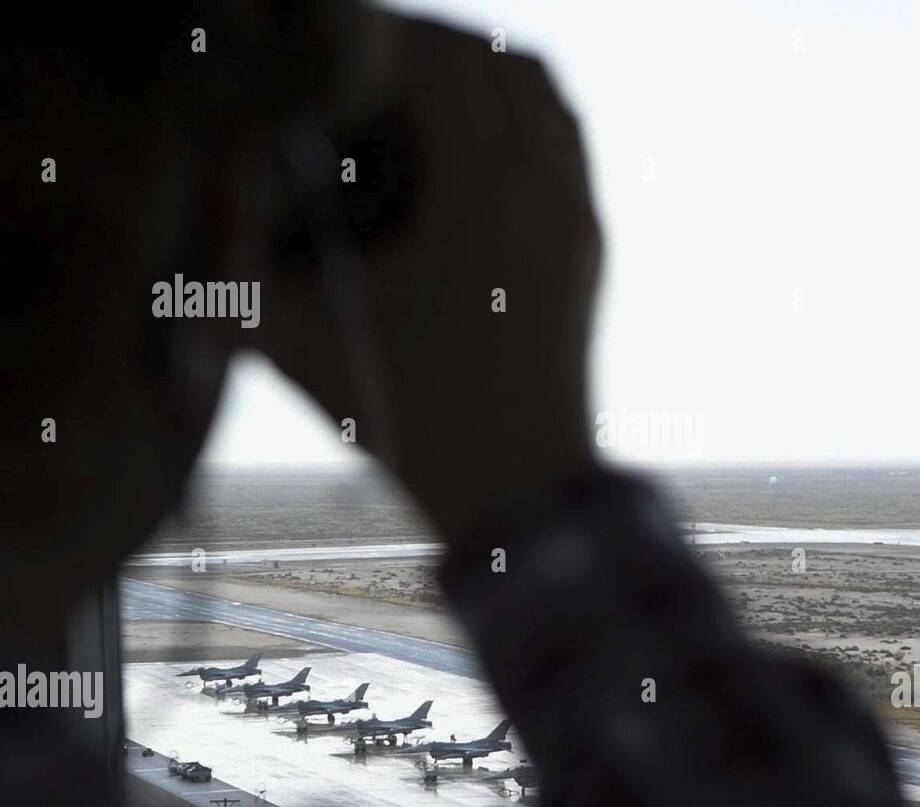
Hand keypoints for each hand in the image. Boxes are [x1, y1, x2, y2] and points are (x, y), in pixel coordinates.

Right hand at [254, 12, 600, 540]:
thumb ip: (234, 284)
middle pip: (493, 59)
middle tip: (362, 71)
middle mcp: (543, 189)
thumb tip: (173, 232)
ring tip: (417, 92)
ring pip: (543, 92)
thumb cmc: (420, 424)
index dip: (378, 40)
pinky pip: (568, 141)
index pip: (439, 60)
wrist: (523, 491)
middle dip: (423, 48)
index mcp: (482, 197)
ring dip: (480, 72)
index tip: (328, 55)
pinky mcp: (589, 245)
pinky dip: (525, 114)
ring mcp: (576, 216)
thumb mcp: (308, 347)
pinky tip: (478, 142)